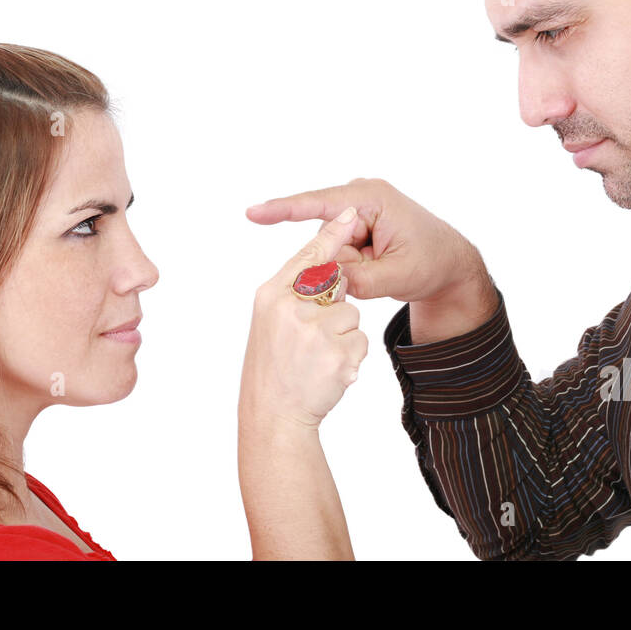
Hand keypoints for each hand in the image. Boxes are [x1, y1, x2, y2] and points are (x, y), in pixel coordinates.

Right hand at [239, 207, 368, 431]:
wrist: (273, 417)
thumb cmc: (272, 366)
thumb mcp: (272, 318)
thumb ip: (294, 287)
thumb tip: (326, 265)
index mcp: (271, 294)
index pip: (306, 254)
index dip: (330, 232)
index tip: (349, 212)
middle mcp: (288, 308)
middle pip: (334, 284)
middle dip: (332, 305)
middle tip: (307, 338)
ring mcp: (312, 331)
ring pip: (351, 314)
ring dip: (344, 336)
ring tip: (317, 358)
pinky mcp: (334, 353)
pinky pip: (359, 340)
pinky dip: (351, 356)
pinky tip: (329, 373)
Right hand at [246, 178, 496, 343]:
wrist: (448, 264)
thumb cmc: (432, 262)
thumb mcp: (400, 276)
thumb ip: (361, 280)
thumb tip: (326, 283)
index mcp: (372, 198)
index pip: (320, 205)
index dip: (284, 209)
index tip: (254, 213)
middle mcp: (359, 198)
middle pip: (325, 237)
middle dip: (341, 263)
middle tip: (377, 271)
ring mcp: (355, 212)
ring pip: (329, 251)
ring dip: (349, 268)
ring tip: (382, 269)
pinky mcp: (352, 227)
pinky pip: (335, 254)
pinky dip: (351, 269)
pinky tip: (376, 268)